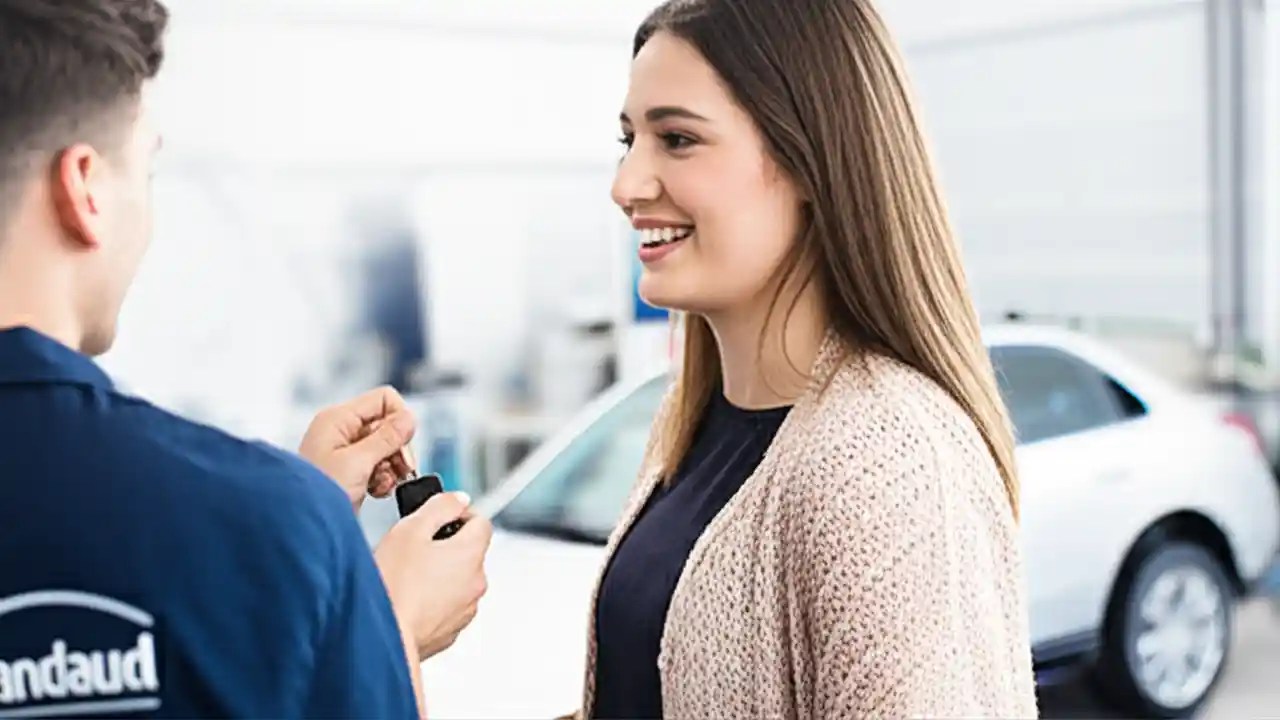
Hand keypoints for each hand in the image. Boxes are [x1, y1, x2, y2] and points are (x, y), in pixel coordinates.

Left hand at [298, 386, 416, 510]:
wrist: (301, 530)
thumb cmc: (316, 496)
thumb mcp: (357, 463)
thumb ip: (387, 438)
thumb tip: (409, 418)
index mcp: (337, 419)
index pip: (383, 399)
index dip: (399, 420)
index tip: (403, 446)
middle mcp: (341, 431)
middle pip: (387, 424)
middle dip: (398, 448)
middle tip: (400, 470)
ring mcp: (345, 452)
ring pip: (386, 447)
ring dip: (392, 467)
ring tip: (383, 484)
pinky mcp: (350, 472)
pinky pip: (379, 465)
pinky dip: (384, 478)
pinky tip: (376, 491)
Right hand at [375, 491, 491, 659]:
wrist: (383, 637)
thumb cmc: (393, 586)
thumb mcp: (411, 529)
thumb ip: (440, 506)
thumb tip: (458, 499)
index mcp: (471, 553)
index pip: (481, 522)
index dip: (459, 515)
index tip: (439, 519)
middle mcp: (476, 582)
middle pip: (469, 552)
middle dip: (446, 546)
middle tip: (414, 549)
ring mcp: (466, 609)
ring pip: (458, 580)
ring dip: (440, 575)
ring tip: (408, 577)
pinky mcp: (452, 631)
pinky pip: (447, 606)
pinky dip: (434, 600)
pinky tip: (409, 599)